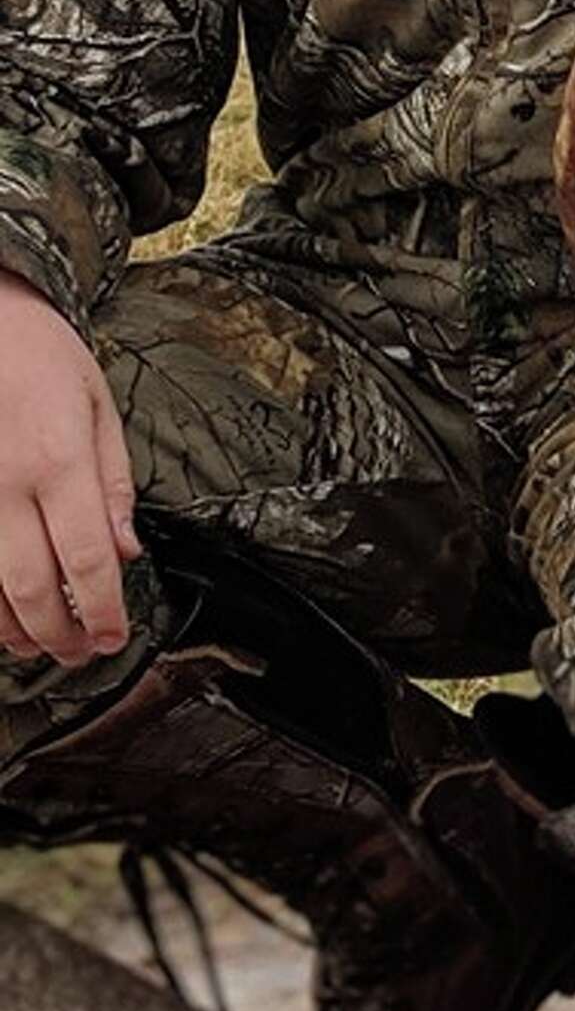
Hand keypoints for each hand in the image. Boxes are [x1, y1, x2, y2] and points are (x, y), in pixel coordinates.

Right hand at [0, 271, 138, 665]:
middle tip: (84, 651)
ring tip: (44, 645)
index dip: (102, 612)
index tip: (114, 636)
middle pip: (34, 589)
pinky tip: (2, 618)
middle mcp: (5, 486)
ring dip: (17, 631)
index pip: (88, 560)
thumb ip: (114, 485)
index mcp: (58, 461)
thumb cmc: (43, 359)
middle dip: (62, 634)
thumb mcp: (99, 408)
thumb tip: (125, 552)